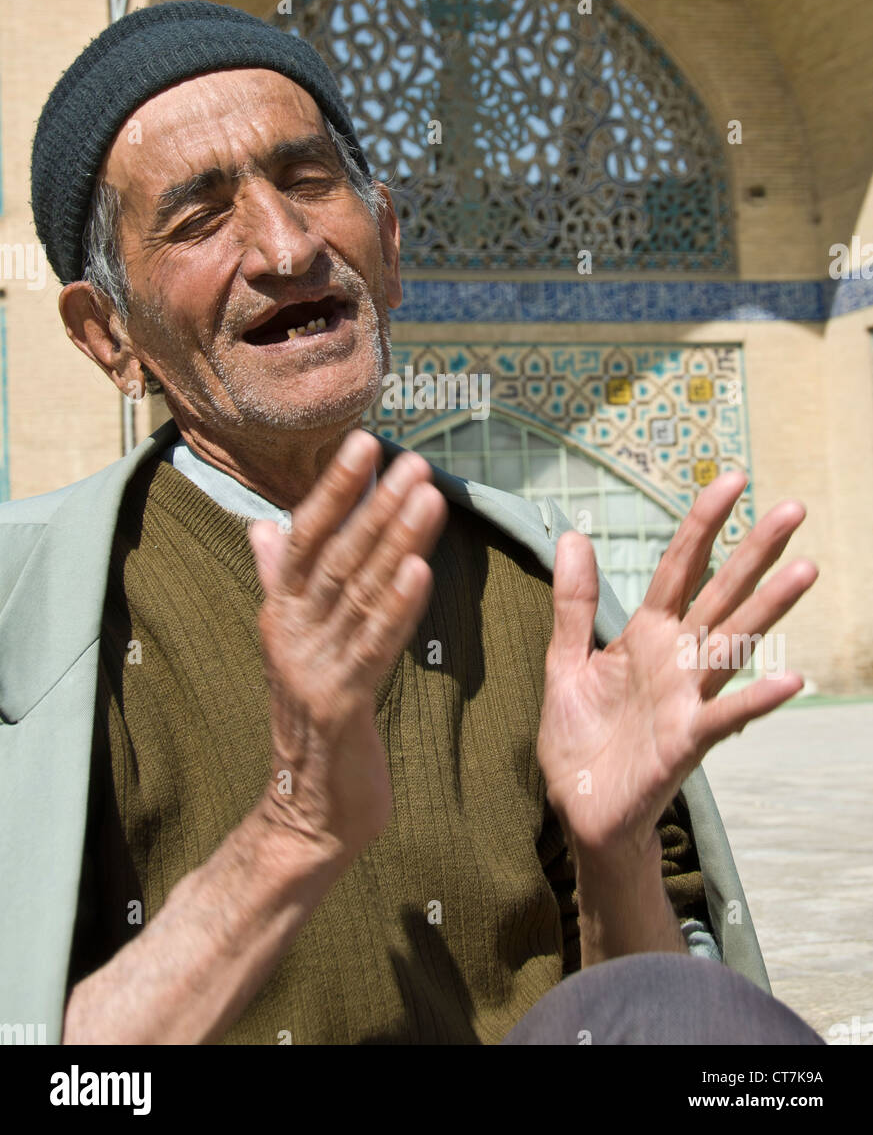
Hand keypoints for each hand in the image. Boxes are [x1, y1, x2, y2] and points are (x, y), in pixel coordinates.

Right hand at [248, 429, 446, 863]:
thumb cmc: (312, 720)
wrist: (307, 811)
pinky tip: (421, 570)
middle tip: (414, 462)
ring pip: (358, 593)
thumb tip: (260, 525)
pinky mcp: (340, 703)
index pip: (305, 536)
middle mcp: (290, 632)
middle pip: (336, 555)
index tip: (365, 442)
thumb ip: (279, 581)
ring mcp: (311, 667)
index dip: (334, 489)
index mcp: (282, 612)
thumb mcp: (292, 644)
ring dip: (396, 541)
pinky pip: (373, 646)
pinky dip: (397, 606)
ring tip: (429, 498)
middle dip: (376, 504)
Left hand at [537, 470, 816, 860]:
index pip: (681, 567)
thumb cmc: (579, 740)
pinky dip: (758, 699)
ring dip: (769, 608)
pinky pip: (726, 716)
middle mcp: (677, 659)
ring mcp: (687, 698)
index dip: (703, 524)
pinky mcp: (686, 742)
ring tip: (806, 569)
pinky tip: (793, 678)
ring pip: (733, 643)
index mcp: (647, 635)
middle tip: (793, 508)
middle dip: (755, 552)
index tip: (730, 479)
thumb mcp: (565, 661)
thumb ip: (574, 604)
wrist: (579, 811)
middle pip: (721, 594)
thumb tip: (573, 535)